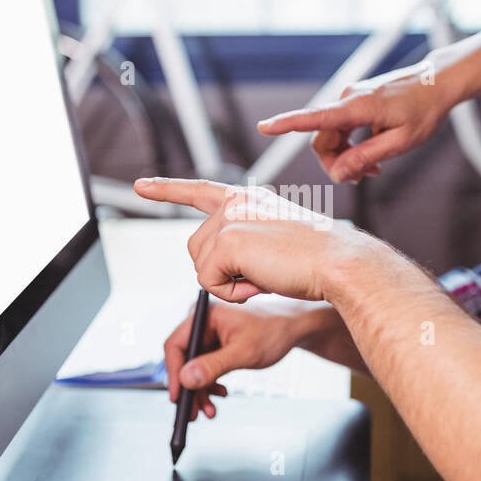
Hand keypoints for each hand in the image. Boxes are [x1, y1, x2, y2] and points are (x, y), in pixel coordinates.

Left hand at [131, 178, 373, 302]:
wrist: (340, 263)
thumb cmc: (318, 261)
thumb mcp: (276, 243)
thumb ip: (244, 244)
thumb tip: (215, 265)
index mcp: (249, 198)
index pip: (198, 190)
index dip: (167, 189)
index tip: (140, 185)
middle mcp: (236, 202)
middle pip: (197, 249)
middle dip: (222, 273)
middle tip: (264, 274)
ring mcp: (230, 219)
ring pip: (202, 268)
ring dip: (230, 285)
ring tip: (267, 276)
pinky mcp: (227, 241)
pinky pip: (210, 283)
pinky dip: (233, 294)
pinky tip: (262, 284)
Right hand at [164, 297, 321, 419]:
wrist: (293, 329)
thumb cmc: (273, 332)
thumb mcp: (243, 353)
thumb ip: (213, 366)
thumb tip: (185, 379)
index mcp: (205, 316)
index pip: (176, 345)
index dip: (173, 373)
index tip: (178, 398)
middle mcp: (203, 323)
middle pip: (183, 359)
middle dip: (189, 388)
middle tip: (193, 413)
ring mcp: (209, 335)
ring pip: (193, 368)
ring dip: (200, 391)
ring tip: (210, 410)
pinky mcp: (216, 345)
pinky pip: (204, 367)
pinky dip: (210, 384)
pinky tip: (220, 394)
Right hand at [255, 60, 459, 183]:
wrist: (438, 83)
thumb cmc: (424, 111)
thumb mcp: (400, 142)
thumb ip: (366, 158)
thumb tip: (337, 174)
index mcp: (357, 107)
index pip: (314, 117)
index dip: (286, 124)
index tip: (263, 127)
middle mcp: (348, 99)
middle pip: (322, 139)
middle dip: (335, 163)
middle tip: (363, 178)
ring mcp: (350, 99)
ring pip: (332, 137)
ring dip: (345, 157)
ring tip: (372, 171)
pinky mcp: (356, 102)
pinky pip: (342, 130)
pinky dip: (351, 147)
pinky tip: (372, 159)